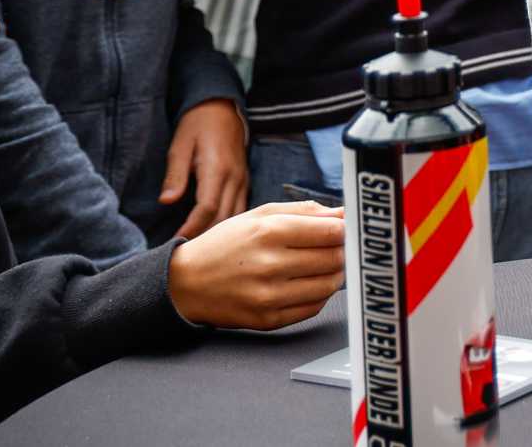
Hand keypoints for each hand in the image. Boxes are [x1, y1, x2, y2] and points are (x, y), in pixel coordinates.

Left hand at [164, 98, 249, 239]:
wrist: (222, 108)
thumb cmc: (197, 125)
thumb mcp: (180, 145)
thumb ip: (175, 174)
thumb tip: (166, 201)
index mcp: (217, 168)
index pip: (207, 207)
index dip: (193, 228)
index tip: (177, 242)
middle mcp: (235, 177)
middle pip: (224, 218)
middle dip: (206, 238)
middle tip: (187, 254)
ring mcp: (243, 180)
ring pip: (237, 217)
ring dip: (220, 235)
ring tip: (201, 251)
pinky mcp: (245, 182)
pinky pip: (241, 210)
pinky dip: (230, 226)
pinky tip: (217, 237)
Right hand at [167, 201, 344, 329]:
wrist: (186, 283)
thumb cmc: (226, 244)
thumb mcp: (259, 215)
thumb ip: (303, 211)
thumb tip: (342, 212)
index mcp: (269, 232)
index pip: (332, 231)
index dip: (345, 229)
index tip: (345, 228)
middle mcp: (270, 265)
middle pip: (334, 258)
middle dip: (341, 251)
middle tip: (336, 247)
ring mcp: (269, 296)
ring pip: (329, 285)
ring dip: (334, 274)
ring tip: (322, 265)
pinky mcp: (268, 320)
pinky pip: (314, 308)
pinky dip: (319, 295)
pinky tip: (307, 284)